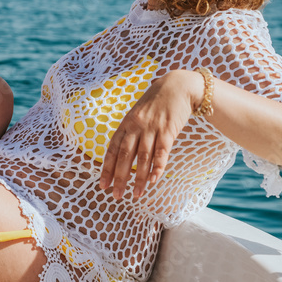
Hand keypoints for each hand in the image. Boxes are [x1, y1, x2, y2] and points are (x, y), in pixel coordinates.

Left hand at [98, 70, 201, 199]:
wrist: (178, 86)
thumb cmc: (157, 102)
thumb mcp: (139, 113)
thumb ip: (131, 131)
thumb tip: (122, 152)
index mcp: (126, 123)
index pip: (113, 149)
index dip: (107, 168)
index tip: (103, 184)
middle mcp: (136, 126)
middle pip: (125, 156)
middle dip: (119, 177)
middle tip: (116, 195)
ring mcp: (152, 128)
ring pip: (143, 157)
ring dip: (139, 178)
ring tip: (135, 194)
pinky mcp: (168, 130)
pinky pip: (162, 152)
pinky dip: (157, 167)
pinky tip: (154, 181)